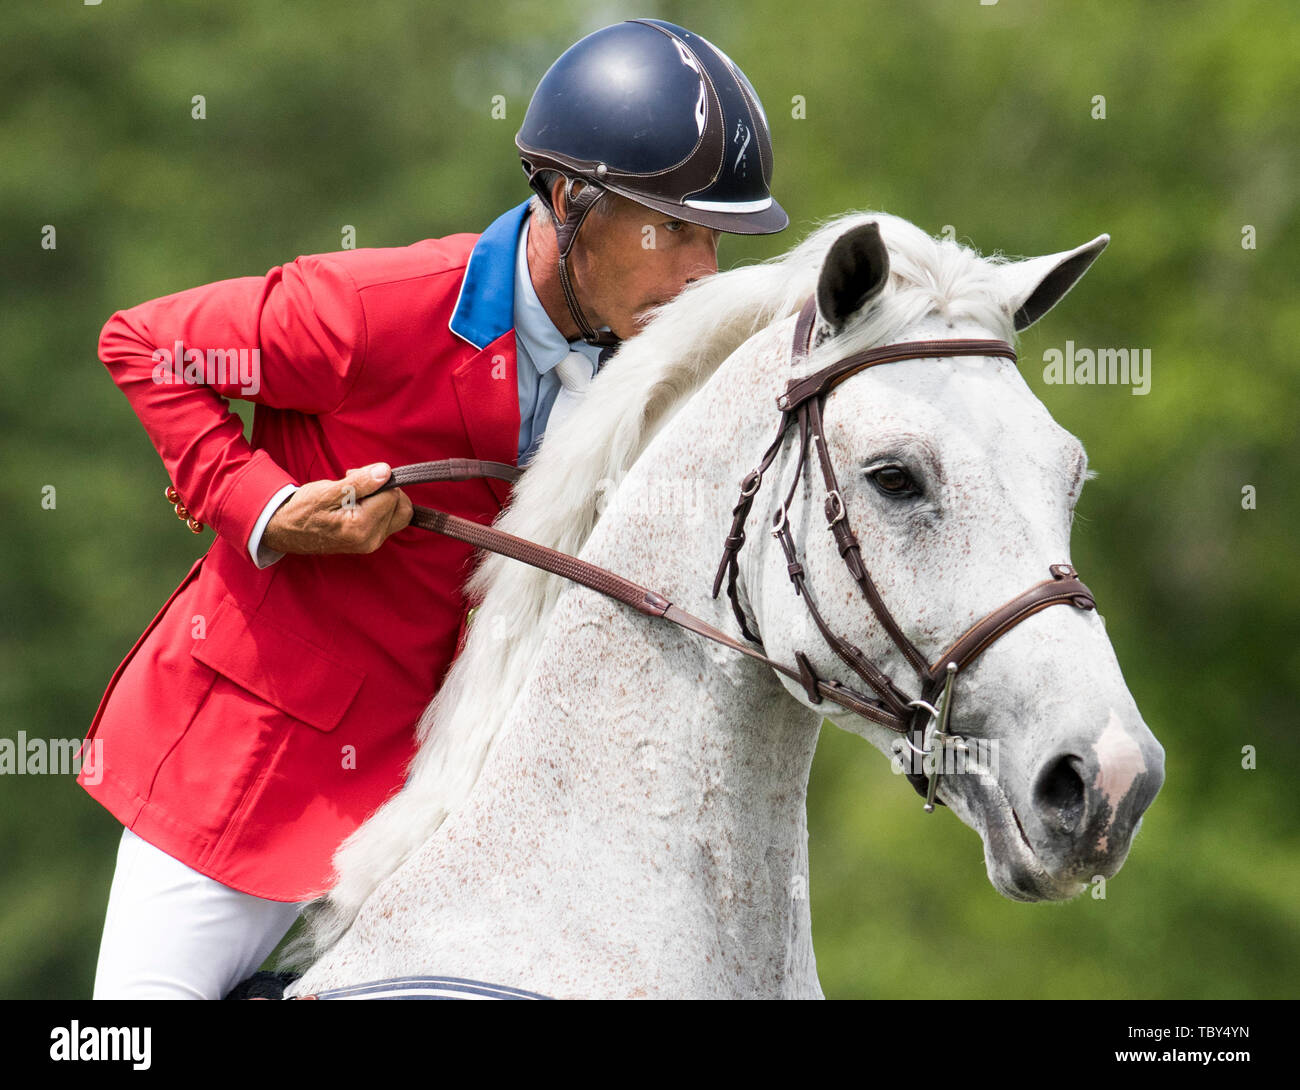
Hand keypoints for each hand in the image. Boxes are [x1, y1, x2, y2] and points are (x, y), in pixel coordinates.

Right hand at [262, 463, 412, 555]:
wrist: (286, 531)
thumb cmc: (303, 510)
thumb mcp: (328, 491)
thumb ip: (360, 482)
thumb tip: (386, 472)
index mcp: (362, 527)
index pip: (392, 495)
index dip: (376, 480)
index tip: (354, 477)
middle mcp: (371, 539)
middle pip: (401, 505)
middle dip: (384, 489)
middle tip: (356, 483)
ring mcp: (372, 543)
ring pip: (398, 513)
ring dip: (382, 498)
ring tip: (355, 493)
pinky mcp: (371, 541)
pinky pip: (389, 519)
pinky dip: (379, 507)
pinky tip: (358, 503)